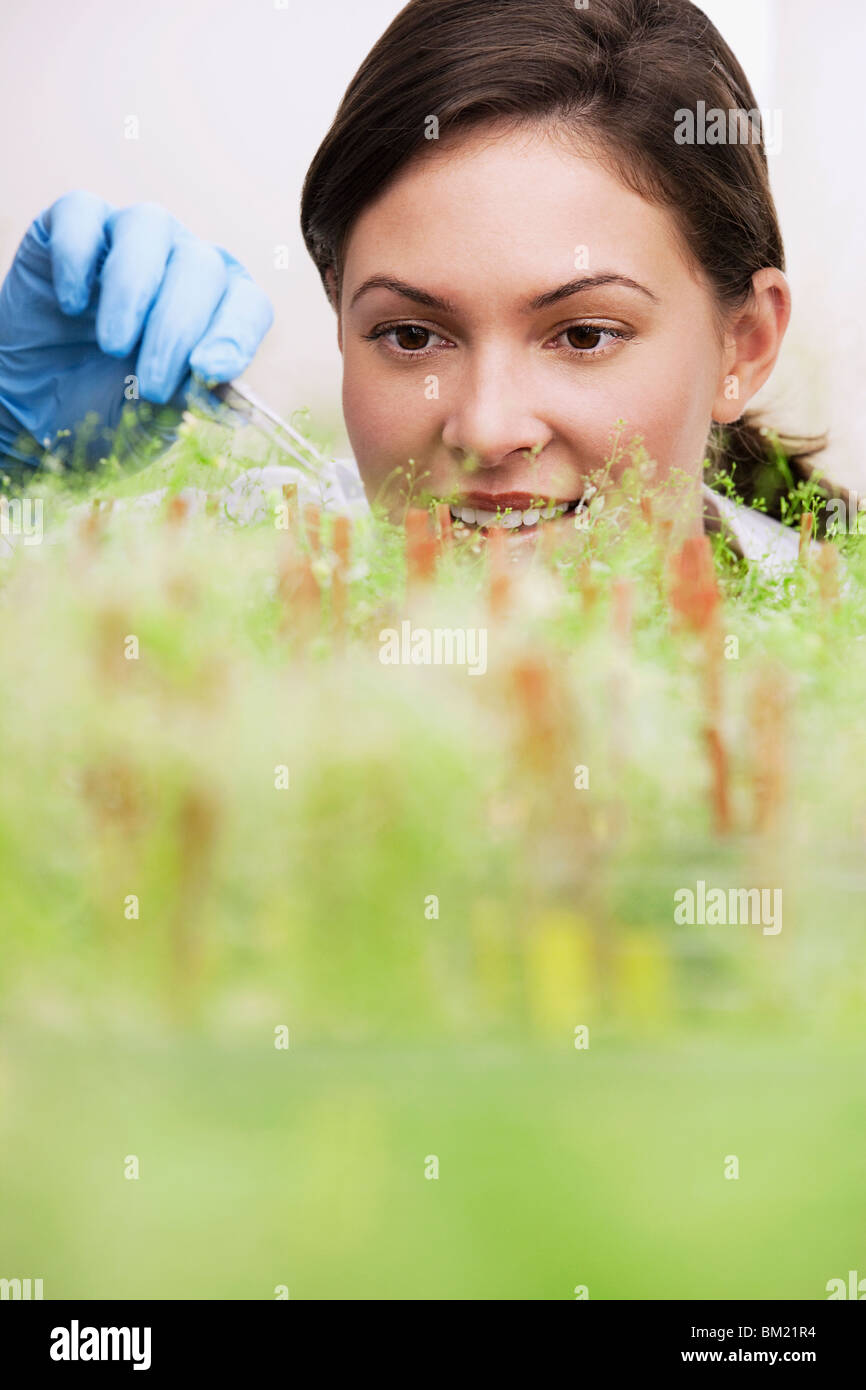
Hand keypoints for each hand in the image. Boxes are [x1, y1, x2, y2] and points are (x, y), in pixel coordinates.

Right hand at [0, 190, 273, 468]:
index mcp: (219, 307)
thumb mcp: (149, 420)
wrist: (36, 405)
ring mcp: (130, 237)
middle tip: (151, 383)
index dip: (235, 336)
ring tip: (114, 345)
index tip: (209, 371)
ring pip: (149, 228)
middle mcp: (183, 260)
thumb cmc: (106, 406)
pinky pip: (82, 212)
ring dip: (134, 290)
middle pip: (201, 267)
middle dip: (177, 329)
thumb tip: (226, 395)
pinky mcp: (72, 224)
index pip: (247, 305)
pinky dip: (78, 256)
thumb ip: (185, 401)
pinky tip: (72, 305)